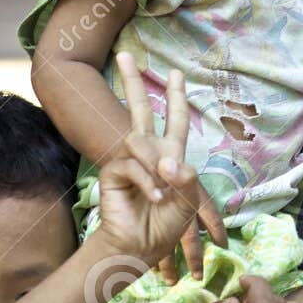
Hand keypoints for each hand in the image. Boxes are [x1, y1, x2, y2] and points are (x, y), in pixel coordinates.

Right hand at [95, 53, 227, 269]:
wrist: (140, 247)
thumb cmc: (165, 226)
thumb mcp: (188, 201)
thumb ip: (185, 177)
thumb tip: (168, 159)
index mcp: (169, 156)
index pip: (174, 120)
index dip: (176, 97)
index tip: (175, 73)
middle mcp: (148, 153)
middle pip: (139, 109)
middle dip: (133, 81)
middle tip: (124, 55)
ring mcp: (128, 161)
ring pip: (140, 140)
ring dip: (156, 167)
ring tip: (163, 195)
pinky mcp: (113, 172)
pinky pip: (133, 165)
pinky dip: (149, 183)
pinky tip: (157, 198)